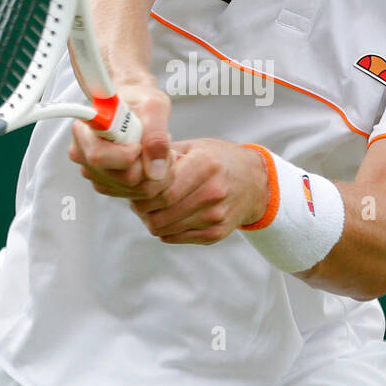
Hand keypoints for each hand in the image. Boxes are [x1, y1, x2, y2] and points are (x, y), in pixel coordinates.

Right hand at [68, 79, 175, 198]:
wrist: (135, 105)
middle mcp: (83, 155)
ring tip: (158, 150)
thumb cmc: (139, 100)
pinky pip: (135, 194)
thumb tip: (155, 171)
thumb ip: (156, 136)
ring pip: (133, 190)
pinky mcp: (107, 184)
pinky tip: (152, 161)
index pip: (100, 157)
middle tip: (163, 145)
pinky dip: (152, 181)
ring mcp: (94, 173)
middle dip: (152, 166)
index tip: (141, 143)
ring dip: (156, 174)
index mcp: (84, 131)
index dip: (129, 155)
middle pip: (123, 178)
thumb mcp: (154, 106)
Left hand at [128, 138, 270, 244]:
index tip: (135, 188)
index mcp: (205, 165)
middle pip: (160, 213)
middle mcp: (213, 193)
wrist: (254, 182)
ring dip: (151, 220)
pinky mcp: (216, 233)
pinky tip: (170, 215)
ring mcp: (216, 216)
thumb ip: (163, 155)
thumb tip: (131, 165)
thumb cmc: (217, 160)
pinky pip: (175, 238)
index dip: (141, 193)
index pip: (161, 190)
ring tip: (153, 207)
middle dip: (141, 209)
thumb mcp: (194, 147)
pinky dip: (165, 229)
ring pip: (164, 229)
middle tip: (138, 200)